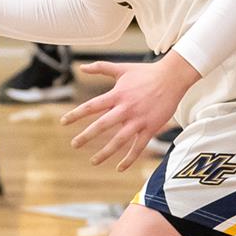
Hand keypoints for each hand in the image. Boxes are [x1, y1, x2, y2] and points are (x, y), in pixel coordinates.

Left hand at [60, 55, 199, 170]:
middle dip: (87, 136)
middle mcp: (126, 108)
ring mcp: (138, 120)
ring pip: (119, 140)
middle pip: (102, 125)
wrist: (172, 77)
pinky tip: (120, 168)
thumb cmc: (146, 72)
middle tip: (74, 144)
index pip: (92, 106)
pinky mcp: (150, 128)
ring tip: (93, 161)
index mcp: (117, 94)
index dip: (76, 114)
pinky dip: (129, 159)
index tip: (63, 122)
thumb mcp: (122, 68)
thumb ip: (100, 68)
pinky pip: (138, 147)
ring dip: (105, 152)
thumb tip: (81, 67)